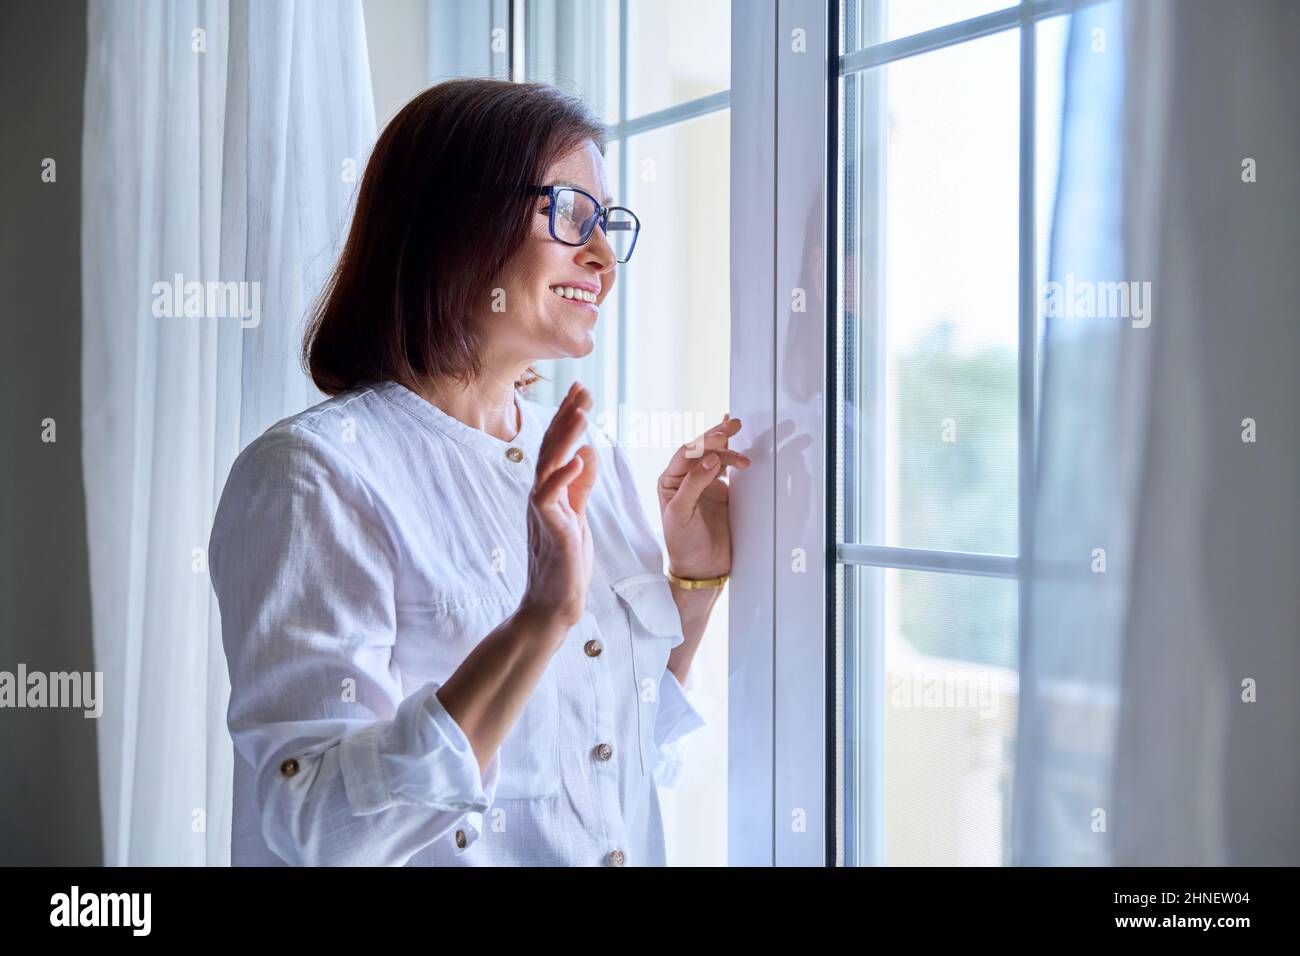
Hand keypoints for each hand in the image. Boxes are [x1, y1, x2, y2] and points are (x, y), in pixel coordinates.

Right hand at [519, 382, 597, 633]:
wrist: (552, 607)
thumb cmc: (563, 564)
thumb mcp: (577, 516)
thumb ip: (581, 485)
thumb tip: (587, 451)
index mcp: (550, 492)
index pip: (557, 447)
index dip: (567, 418)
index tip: (581, 390)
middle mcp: (541, 498)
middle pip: (551, 449)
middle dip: (566, 417)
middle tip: (582, 389)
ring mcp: (543, 514)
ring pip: (549, 467)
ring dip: (565, 438)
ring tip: (580, 412)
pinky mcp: (551, 533)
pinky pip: (551, 500)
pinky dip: (564, 478)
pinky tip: (578, 458)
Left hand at [658, 415, 747, 579]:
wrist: (701, 569)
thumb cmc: (682, 544)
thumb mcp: (680, 514)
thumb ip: (693, 484)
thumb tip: (710, 458)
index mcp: (669, 481)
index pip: (686, 454)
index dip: (703, 442)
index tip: (722, 438)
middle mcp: (686, 479)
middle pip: (701, 449)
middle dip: (717, 436)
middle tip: (735, 425)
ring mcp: (705, 484)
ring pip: (716, 457)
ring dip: (730, 452)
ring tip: (745, 460)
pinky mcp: (721, 493)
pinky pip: (728, 469)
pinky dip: (734, 456)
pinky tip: (739, 443)